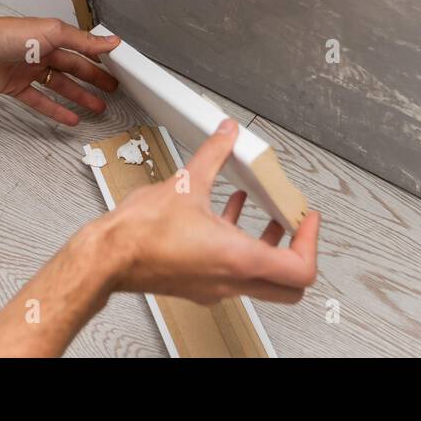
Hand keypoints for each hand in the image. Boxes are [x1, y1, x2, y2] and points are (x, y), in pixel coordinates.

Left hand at [0, 14, 120, 125]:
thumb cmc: (7, 34)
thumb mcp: (52, 33)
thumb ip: (82, 40)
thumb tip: (110, 41)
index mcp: (52, 37)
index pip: (81, 49)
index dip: (98, 58)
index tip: (115, 66)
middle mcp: (42, 53)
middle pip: (74, 69)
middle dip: (93, 79)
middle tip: (111, 89)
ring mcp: (29, 71)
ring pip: (60, 86)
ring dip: (79, 97)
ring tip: (97, 107)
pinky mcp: (16, 87)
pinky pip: (40, 101)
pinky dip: (55, 110)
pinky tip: (70, 118)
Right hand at [98, 119, 319, 304]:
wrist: (109, 258)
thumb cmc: (141, 234)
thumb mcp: (187, 182)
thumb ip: (214, 154)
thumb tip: (227, 134)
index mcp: (238, 259)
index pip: (300, 269)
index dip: (312, 242)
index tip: (307, 220)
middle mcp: (231, 279)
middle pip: (288, 286)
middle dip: (298, 252)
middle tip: (296, 226)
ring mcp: (215, 286)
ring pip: (261, 278)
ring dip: (269, 247)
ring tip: (266, 217)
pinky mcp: (198, 283)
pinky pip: (233, 270)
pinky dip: (240, 245)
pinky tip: (226, 216)